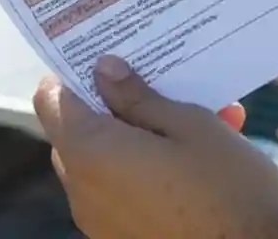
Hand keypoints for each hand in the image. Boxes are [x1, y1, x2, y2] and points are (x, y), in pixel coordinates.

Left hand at [33, 56, 277, 238]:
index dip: (71, 72)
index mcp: (89, 152)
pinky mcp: (124, 238)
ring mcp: (100, 222)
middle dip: (116, 106)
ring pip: (108, 163)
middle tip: (159, 85)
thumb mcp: (189, 125)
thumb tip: (102, 69)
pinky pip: (125, 193)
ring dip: (142, 139)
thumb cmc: (227, 188)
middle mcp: (83, 191)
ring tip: (204, 121)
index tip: (102, 57)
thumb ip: (138, 96)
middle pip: (80, 131)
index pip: (51, 99)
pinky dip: (149, 172)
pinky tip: (202, 161)